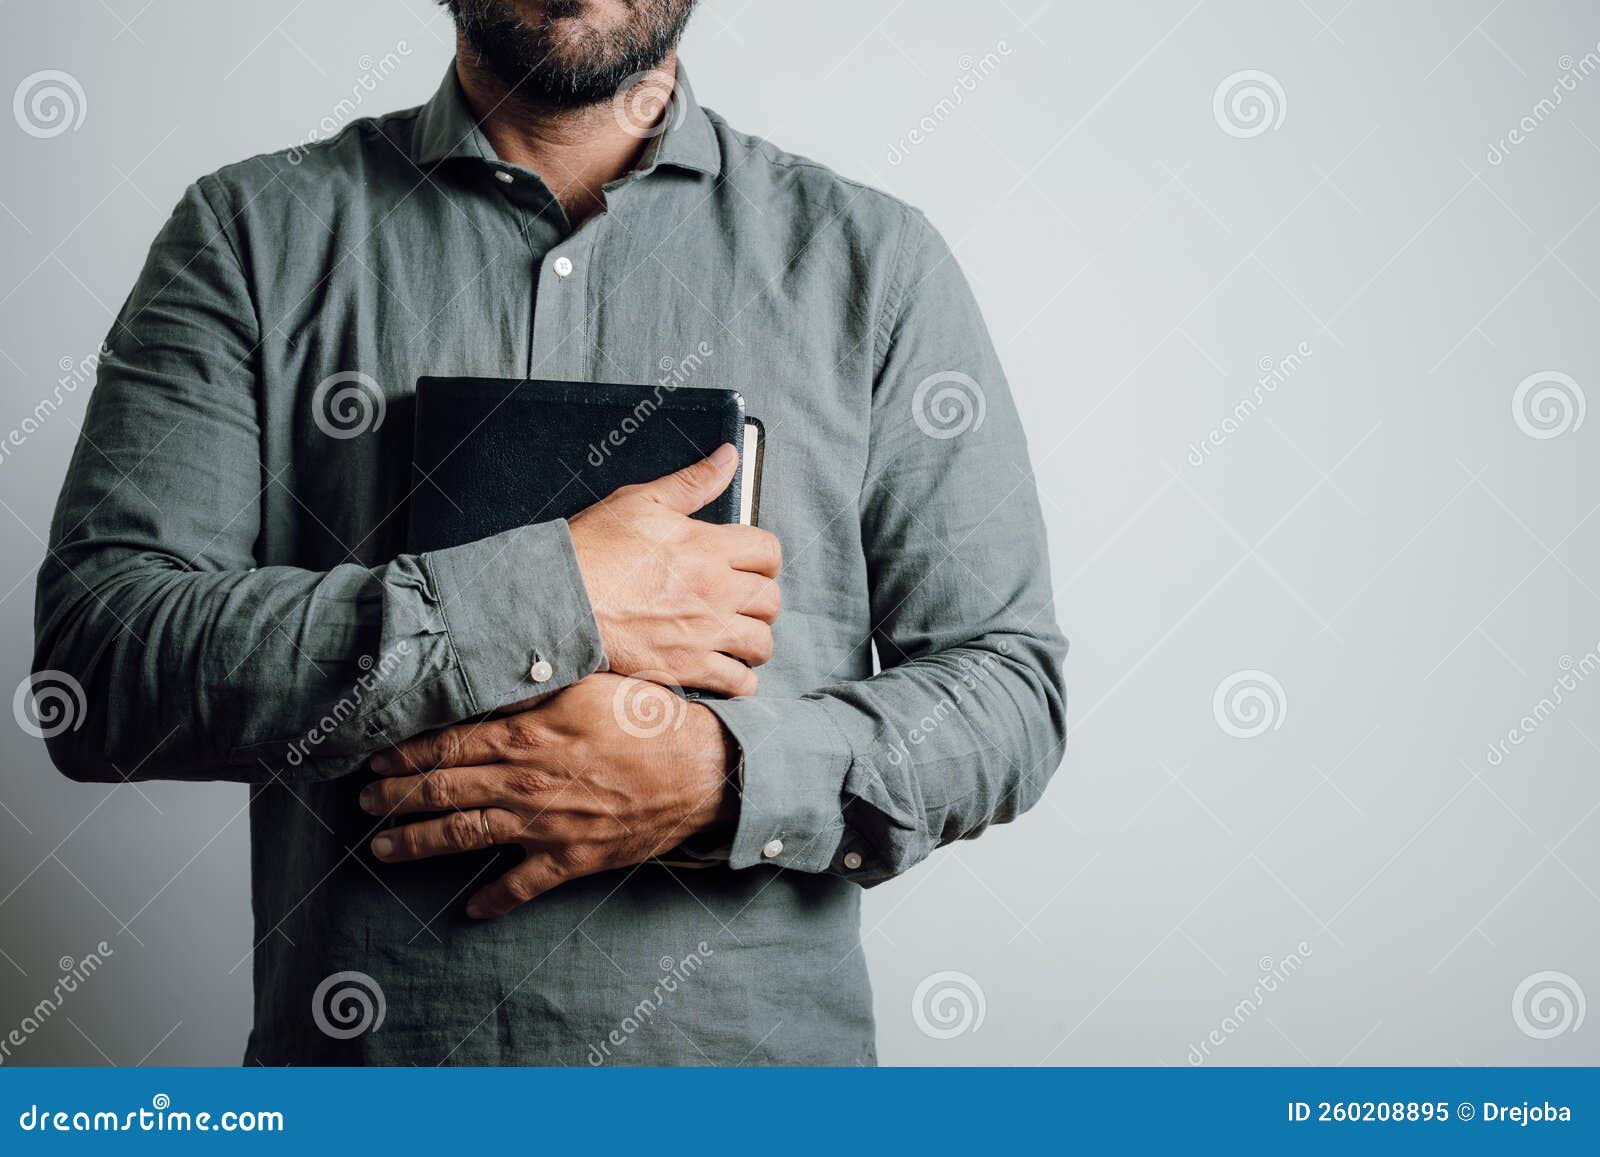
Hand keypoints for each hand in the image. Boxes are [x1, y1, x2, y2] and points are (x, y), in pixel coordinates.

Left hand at [360, 673, 738, 917]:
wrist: (701, 771)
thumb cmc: (647, 720)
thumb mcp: (588, 686)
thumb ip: (535, 690)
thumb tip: (492, 680)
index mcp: (526, 738)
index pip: (449, 745)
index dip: (405, 752)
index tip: (375, 757)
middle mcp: (526, 785)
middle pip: (445, 791)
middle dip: (396, 797)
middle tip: (363, 802)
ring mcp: (546, 826)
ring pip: (467, 835)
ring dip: (419, 842)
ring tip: (384, 847)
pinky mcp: (573, 858)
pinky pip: (524, 885)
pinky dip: (496, 899)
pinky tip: (471, 909)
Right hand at [567, 444, 780, 696]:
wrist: (560, 600)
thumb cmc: (593, 548)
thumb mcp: (641, 501)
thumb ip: (692, 482)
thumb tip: (729, 456)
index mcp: (708, 547)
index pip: (768, 552)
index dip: (764, 558)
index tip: (752, 565)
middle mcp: (715, 591)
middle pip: (771, 600)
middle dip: (763, 601)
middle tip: (745, 603)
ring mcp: (704, 632)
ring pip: (761, 644)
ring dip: (756, 642)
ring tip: (741, 639)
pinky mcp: (686, 667)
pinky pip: (738, 682)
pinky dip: (741, 681)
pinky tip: (732, 672)